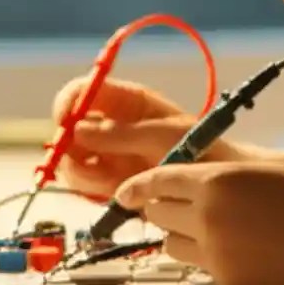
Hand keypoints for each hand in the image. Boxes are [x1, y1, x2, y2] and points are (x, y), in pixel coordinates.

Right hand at [50, 75, 269, 197]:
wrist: (218, 188)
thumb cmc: (201, 149)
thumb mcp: (164, 136)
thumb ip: (122, 133)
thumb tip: (76, 129)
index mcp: (125, 103)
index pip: (82, 92)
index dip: (68, 103)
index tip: (65, 122)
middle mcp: (110, 126)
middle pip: (68, 127)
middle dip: (68, 144)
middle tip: (82, 160)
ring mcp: (108, 156)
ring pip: (71, 159)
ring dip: (80, 171)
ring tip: (109, 181)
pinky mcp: (109, 183)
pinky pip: (83, 185)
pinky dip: (90, 190)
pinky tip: (113, 192)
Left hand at [116, 157, 283, 284]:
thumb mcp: (266, 166)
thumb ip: (219, 171)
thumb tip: (186, 175)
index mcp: (216, 180)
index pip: (156, 181)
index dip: (136, 187)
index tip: (124, 192)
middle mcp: (208, 217)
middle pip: (157, 213)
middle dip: (162, 206)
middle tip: (181, 203)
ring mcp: (218, 254)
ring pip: (171, 244)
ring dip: (182, 233)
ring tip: (214, 226)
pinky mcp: (230, 283)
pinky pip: (200, 267)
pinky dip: (207, 257)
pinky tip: (237, 247)